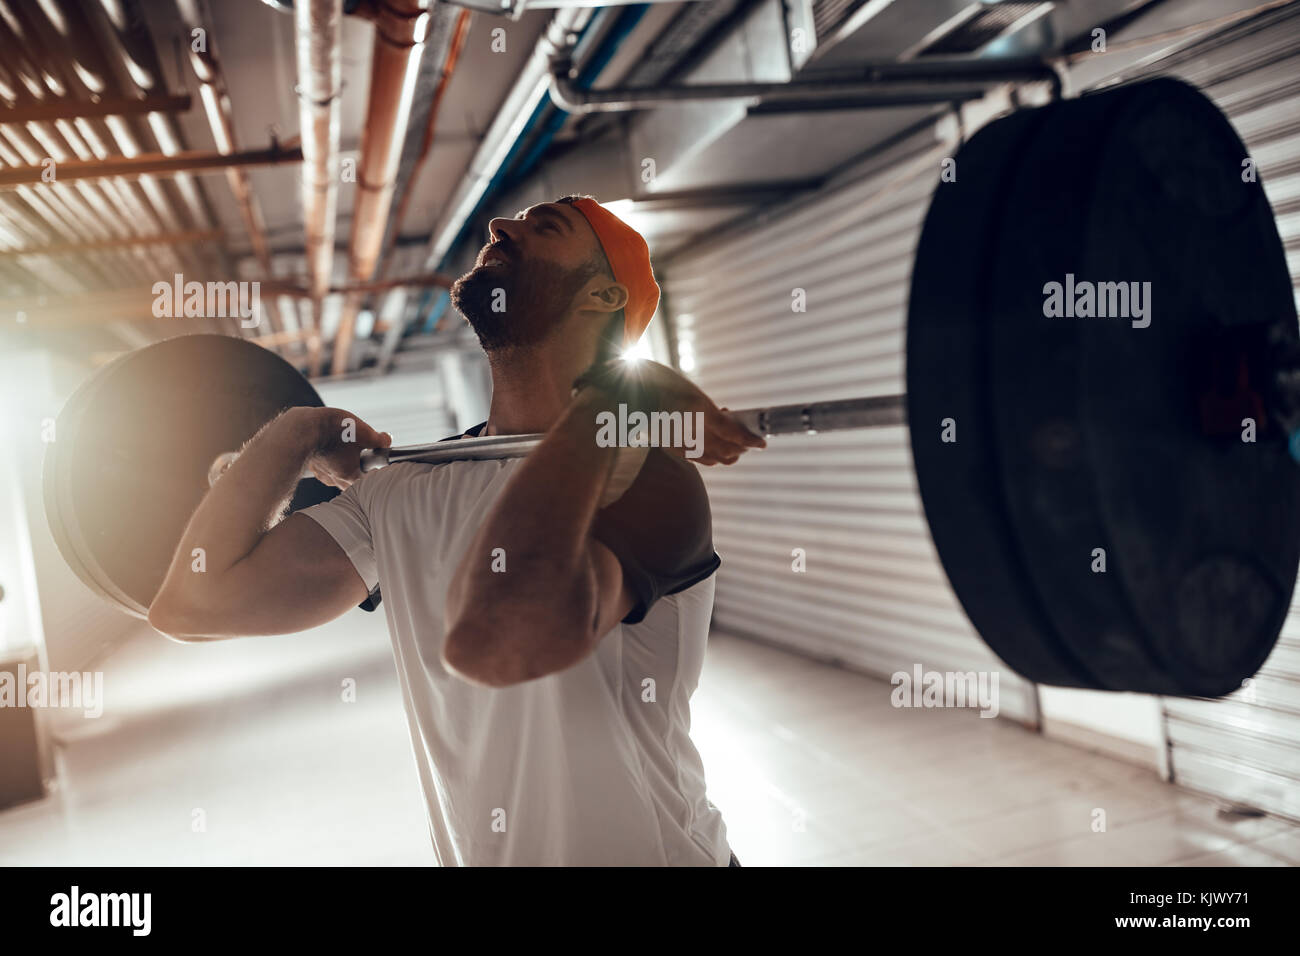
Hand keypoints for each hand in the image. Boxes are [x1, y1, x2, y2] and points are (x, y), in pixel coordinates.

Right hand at [301, 407, 391, 488]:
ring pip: (340, 477)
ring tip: (351, 452)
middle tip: (368, 458)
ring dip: (347, 467)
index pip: (369, 483)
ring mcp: (323, 474)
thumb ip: (379, 440)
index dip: (377, 473)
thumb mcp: (364, 432)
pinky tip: (336, 452)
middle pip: (355, 482)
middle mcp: (335, 479)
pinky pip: (328, 470)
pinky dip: (333, 463)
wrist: (304, 426)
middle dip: (363, 471)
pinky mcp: (314, 466)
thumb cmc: (333, 431)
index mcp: (350, 476)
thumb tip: (386, 440)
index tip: (380, 465)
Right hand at [611, 360, 766, 465]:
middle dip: (741, 447)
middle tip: (750, 439)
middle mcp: (690, 429)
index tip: (762, 443)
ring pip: (715, 458)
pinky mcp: (673, 448)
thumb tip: (732, 425)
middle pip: (726, 449)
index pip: (732, 432)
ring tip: (734, 443)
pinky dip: (713, 456)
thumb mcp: (692, 393)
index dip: (749, 439)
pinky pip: (700, 459)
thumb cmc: (661, 385)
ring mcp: (680, 442)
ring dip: (729, 453)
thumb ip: (713, 412)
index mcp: (698, 409)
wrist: (630, 393)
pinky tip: (713, 444)